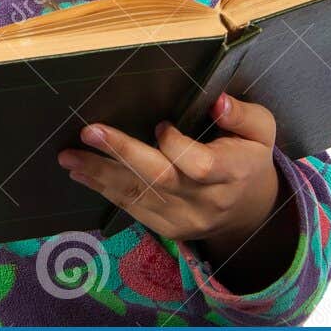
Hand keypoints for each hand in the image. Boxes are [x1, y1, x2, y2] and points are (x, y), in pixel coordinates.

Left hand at [56, 92, 284, 250]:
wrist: (249, 212)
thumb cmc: (249, 159)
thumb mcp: (261, 132)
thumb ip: (244, 115)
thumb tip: (218, 101)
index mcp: (232, 174)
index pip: (198, 165)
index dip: (175, 145)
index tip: (160, 124)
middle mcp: (205, 201)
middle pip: (160, 180)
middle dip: (121, 154)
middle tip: (88, 132)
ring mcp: (184, 219)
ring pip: (138, 196)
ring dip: (100, 174)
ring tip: (69, 156)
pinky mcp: (167, 228)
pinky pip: (132, 209)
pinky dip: (104, 189)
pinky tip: (81, 173)